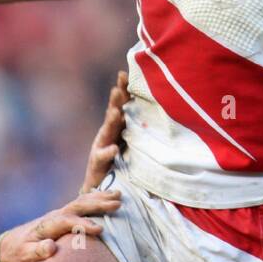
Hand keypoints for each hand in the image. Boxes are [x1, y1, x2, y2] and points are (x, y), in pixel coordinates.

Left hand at [0, 191, 121, 261]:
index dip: (83, 224)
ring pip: (82, 201)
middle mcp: (55, 215)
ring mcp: (60, 214)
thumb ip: (37, 252)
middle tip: (118, 202)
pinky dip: (95, 199)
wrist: (7, 247)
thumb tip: (51, 247)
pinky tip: (107, 196)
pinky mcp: (63, 217)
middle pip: (78, 205)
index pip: (68, 221)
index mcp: (47, 225)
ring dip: (100, 197)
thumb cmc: (17, 255)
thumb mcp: (24, 257)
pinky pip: (82, 205)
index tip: (100, 230)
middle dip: (98, 203)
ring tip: (119, 194)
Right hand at [82, 71, 129, 191]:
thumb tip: (164, 111)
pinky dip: (108, 152)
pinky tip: (113, 148)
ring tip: (115, 111)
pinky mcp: (98, 164)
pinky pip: (102, 157)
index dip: (123, 89)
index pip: (121, 104)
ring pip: (106, 131)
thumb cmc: (121, 163)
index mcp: (118, 127)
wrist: (101, 188)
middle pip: (112, 113)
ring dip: (110, 121)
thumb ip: (141, 128)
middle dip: (115, 99)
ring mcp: (101, 147)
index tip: (125, 73)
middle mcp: (108, 134)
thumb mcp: (133, 143)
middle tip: (118, 86)